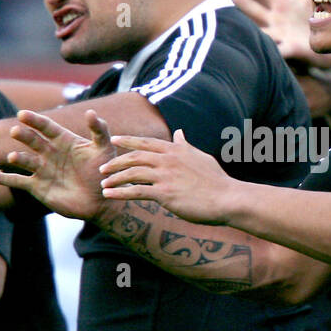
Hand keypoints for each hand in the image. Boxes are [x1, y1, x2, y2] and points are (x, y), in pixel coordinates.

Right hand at [0, 109, 114, 220]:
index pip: (46, 127)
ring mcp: (42, 169)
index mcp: (63, 140)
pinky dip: (2, 179)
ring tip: (12, 157)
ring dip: (16, 158)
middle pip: (33, 141)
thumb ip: (100, 130)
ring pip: (24, 160)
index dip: (35, 120)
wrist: (102, 201)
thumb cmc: (105, 173)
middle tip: (16, 131)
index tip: (23, 114)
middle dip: (24, 136)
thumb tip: (90, 112)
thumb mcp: (105, 149)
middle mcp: (49, 152)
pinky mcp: (37, 187)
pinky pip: (16, 181)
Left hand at [99, 129, 237, 224]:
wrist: (227, 198)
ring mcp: (165, 175)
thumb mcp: (201, 157)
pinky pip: (136, 191)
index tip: (114, 140)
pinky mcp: (164, 193)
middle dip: (116, 161)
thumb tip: (179, 132)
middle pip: (134, 156)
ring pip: (132, 173)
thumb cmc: (216, 180)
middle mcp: (168, 159)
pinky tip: (109, 195)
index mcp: (176, 150)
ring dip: (115, 178)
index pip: (146, 142)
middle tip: (102, 168)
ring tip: (103, 184)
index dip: (128, 140)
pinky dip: (120, 193)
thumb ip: (186, 145)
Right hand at [223, 0, 330, 68]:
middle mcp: (275, 18)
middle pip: (252, 8)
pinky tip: (259, 55)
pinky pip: (280, 51)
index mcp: (281, 3)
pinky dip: (273, 52)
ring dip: (247, 30)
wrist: (325, 44)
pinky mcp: (290, 48)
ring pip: (260, 31)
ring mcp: (280, 34)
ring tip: (230, 28)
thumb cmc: (315, 20)